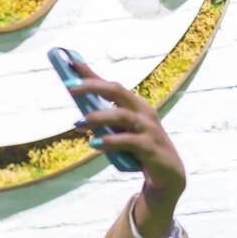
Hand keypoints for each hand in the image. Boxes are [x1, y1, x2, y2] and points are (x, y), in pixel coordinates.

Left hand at [69, 61, 186, 236]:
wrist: (167, 176)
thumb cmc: (140, 150)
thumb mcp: (121, 134)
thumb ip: (105, 125)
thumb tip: (78, 119)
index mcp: (135, 105)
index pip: (110, 85)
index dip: (90, 74)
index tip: (70, 62)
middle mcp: (143, 112)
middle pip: (118, 91)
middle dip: (93, 86)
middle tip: (69, 87)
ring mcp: (148, 129)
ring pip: (122, 116)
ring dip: (98, 117)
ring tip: (78, 123)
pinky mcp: (150, 148)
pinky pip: (129, 141)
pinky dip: (110, 142)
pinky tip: (95, 144)